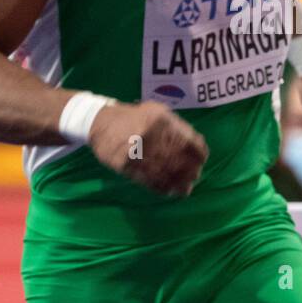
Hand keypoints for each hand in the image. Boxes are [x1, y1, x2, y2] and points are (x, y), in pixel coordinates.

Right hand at [88, 101, 207, 196]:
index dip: (198, 155)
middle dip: (189, 171)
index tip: (201, 161)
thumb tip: (194, 143)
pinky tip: (169, 192)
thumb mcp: (156, 111)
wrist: (100, 122)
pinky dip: (161, 188)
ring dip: (178, 183)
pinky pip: (147, 180)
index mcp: (162, 122)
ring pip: (164, 173)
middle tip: (194, 177)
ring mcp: (138, 153)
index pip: (188, 142)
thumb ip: (175, 125)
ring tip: (185, 189)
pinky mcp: (126, 165)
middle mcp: (152, 138)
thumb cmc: (132, 115)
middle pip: (178, 160)